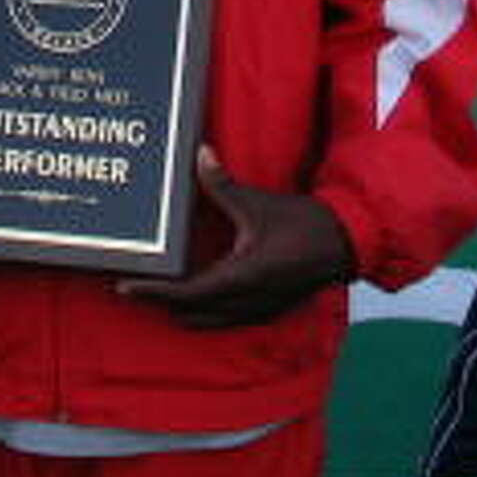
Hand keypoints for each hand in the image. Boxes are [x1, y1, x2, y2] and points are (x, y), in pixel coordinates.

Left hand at [119, 145, 356, 328]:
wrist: (350, 243)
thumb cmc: (305, 223)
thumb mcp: (258, 203)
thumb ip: (222, 185)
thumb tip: (200, 154)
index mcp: (244, 277)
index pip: (186, 294)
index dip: (154, 293)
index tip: (126, 288)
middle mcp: (249, 301)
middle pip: (190, 315)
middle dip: (161, 304)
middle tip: (135, 287)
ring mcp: (260, 311)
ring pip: (208, 322)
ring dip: (182, 311)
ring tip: (156, 291)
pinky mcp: (268, 311)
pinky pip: (225, 320)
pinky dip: (204, 312)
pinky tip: (193, 294)